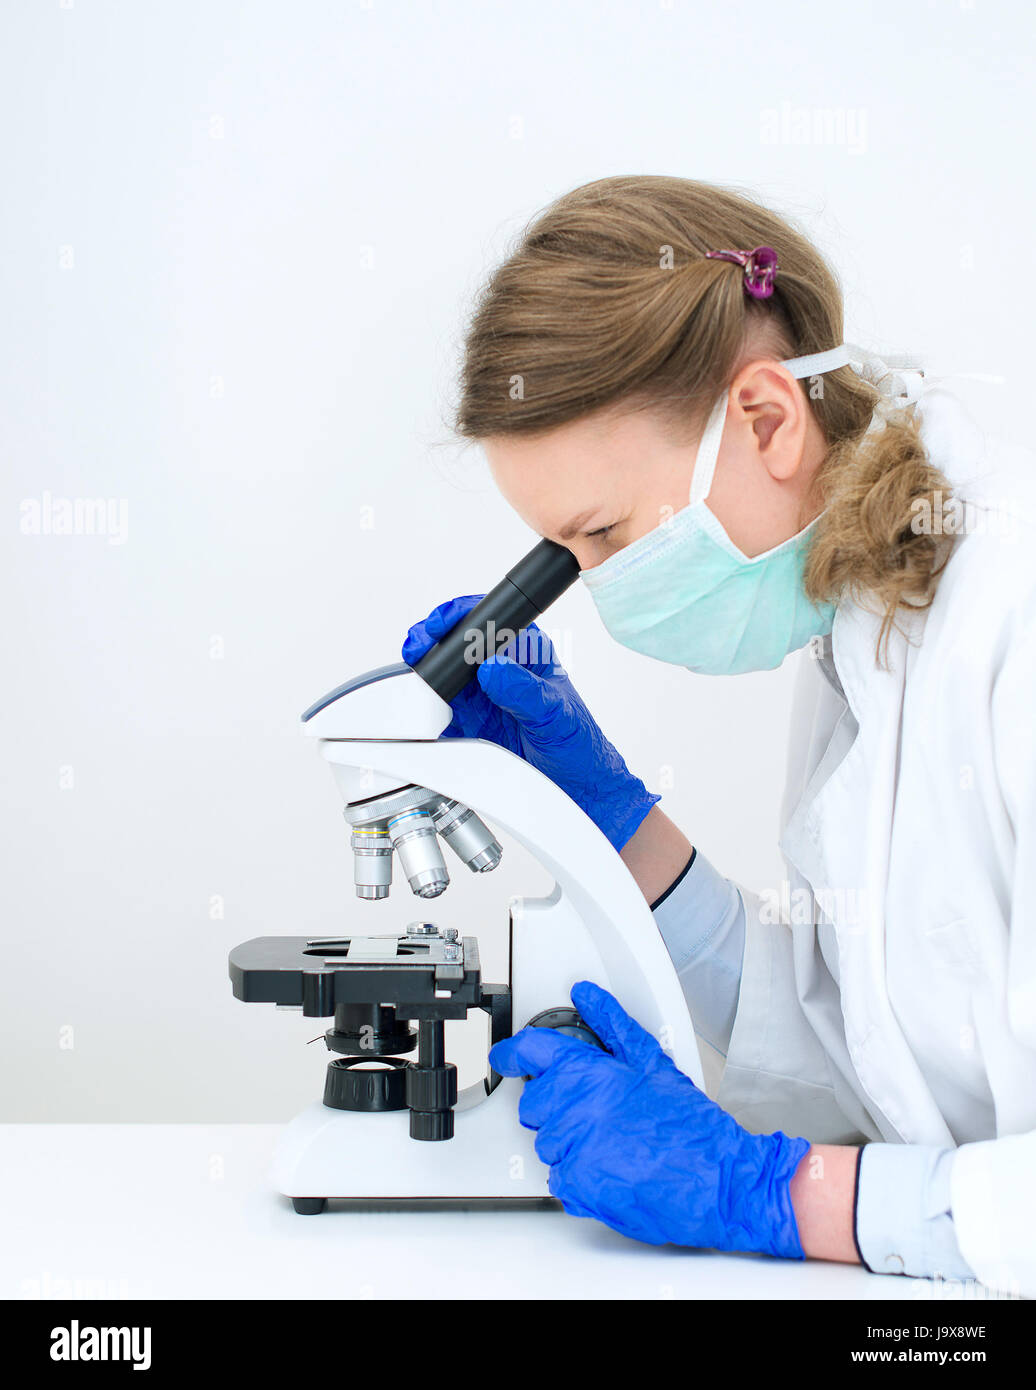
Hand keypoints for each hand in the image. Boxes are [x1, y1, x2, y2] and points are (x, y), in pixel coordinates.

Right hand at [402, 595, 658, 851]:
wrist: (576, 789)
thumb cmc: (578, 745)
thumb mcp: (554, 714)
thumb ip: (524, 691)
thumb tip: (493, 668)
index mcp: (526, 651)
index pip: (489, 618)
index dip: (460, 615)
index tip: (440, 626)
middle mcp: (501, 669)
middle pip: (455, 642)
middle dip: (431, 640)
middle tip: (418, 649)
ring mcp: (482, 696)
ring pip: (441, 674)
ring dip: (423, 674)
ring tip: (415, 682)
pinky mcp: (469, 724)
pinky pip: (438, 710)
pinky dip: (424, 710)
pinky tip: (422, 714)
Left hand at [489, 980, 809, 1256]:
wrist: (716, 1180)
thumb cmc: (690, 1125)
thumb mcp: (653, 1062)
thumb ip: (613, 1025)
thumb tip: (588, 996)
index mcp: (591, 1073)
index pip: (532, 1051)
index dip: (512, 1052)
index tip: (504, 1056)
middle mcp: (575, 1110)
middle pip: (534, 1102)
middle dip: (557, 1104)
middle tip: (594, 1109)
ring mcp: (573, 1151)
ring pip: (546, 1142)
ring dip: (568, 1141)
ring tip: (610, 1141)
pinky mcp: (579, 1187)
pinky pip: (558, 1178)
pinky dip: (578, 1175)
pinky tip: (610, 1166)